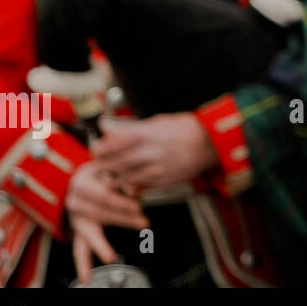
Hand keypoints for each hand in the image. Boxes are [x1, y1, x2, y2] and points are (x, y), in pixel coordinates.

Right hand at [65, 161, 148, 283]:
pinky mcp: (80, 231)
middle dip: (124, 220)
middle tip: (143, 222)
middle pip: (101, 215)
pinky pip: (79, 249)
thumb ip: (121, 173)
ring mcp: (76, 219)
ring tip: (110, 257)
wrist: (78, 178)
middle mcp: (75, 203)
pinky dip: (83, 264)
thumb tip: (133, 189)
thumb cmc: (100, 169)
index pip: (103, 195)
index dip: (121, 201)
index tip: (138, 205)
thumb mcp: (109, 164)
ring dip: (103, 246)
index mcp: (81, 184)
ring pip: (89, 234)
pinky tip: (87, 278)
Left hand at [93, 113, 218, 189]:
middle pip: (116, 162)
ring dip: (113, 178)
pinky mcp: (163, 180)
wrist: (210, 144)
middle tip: (96, 166)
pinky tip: (126, 182)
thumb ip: (133, 127)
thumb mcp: (159, 121)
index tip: (96, 150)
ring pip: (126, 177)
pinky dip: (130, 184)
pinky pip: (140, 185)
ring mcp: (156, 167)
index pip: (115, 143)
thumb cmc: (185, 129)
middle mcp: (150, 151)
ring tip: (107, 177)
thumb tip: (108, 127)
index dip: (102, 148)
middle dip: (103, 165)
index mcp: (147, 134)